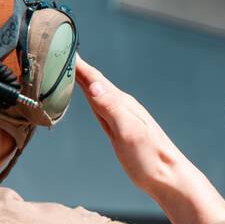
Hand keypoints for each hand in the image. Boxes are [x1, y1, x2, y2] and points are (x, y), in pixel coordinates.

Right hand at [75, 56, 224, 223]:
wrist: (168, 179)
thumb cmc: (151, 158)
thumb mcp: (129, 132)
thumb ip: (111, 108)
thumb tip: (93, 86)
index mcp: (121, 103)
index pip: (94, 77)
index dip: (77, 62)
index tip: (59, 44)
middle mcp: (121, 105)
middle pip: (93, 80)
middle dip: (75, 65)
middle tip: (56, 49)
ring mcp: (120, 116)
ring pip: (96, 91)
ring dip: (81, 78)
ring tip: (66, 66)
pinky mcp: (119, 128)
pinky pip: (99, 105)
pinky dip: (88, 95)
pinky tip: (87, 94)